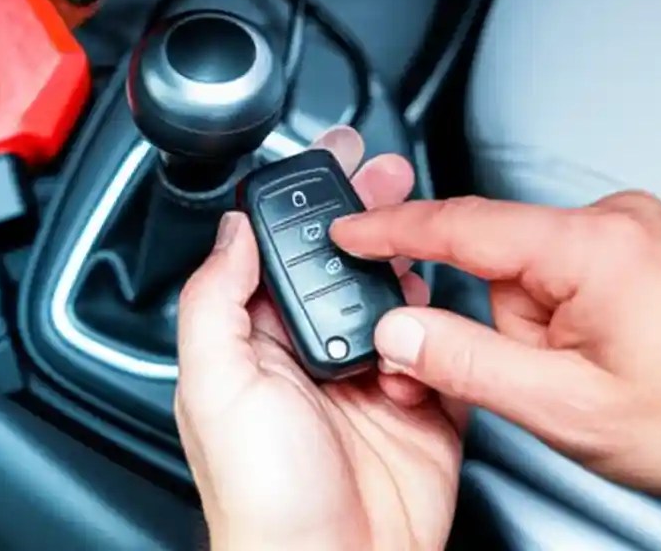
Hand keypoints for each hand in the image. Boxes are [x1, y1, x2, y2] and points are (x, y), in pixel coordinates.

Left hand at [175, 127, 462, 550]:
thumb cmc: (261, 501)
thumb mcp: (215, 387)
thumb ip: (215, 301)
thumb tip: (231, 231)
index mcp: (255, 343)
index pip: (278, 251)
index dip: (303, 202)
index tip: (327, 159)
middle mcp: (312, 354)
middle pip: (345, 263)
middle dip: (368, 215)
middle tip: (386, 174)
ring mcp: (370, 378)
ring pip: (399, 297)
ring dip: (411, 272)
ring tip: (415, 254)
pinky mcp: (422, 407)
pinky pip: (445, 350)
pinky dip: (445, 338)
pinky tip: (427, 343)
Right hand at [331, 191, 660, 507]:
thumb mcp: (566, 407)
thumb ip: (466, 363)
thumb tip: (399, 330)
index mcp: (589, 247)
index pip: (459, 223)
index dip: (390, 229)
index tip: (346, 230)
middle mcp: (615, 220)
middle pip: (498, 261)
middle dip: (503, 325)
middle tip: (547, 378)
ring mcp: (638, 228)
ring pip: (535, 274)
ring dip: (543, 328)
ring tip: (602, 373)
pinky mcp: (652, 245)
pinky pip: (572, 272)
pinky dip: (572, 316)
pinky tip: (618, 356)